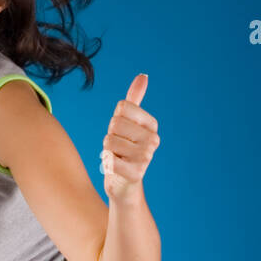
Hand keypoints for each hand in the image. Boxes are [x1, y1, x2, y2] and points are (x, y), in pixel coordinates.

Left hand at [100, 74, 159, 200]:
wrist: (124, 184)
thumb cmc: (123, 150)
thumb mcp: (127, 123)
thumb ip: (134, 99)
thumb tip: (143, 76)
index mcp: (152, 125)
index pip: (123, 107)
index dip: (115, 120)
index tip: (122, 133)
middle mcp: (153, 140)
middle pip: (114, 124)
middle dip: (110, 136)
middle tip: (118, 148)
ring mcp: (146, 157)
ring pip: (108, 142)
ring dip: (107, 152)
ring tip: (118, 158)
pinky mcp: (136, 174)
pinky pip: (109, 161)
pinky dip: (106, 165)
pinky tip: (116, 169)